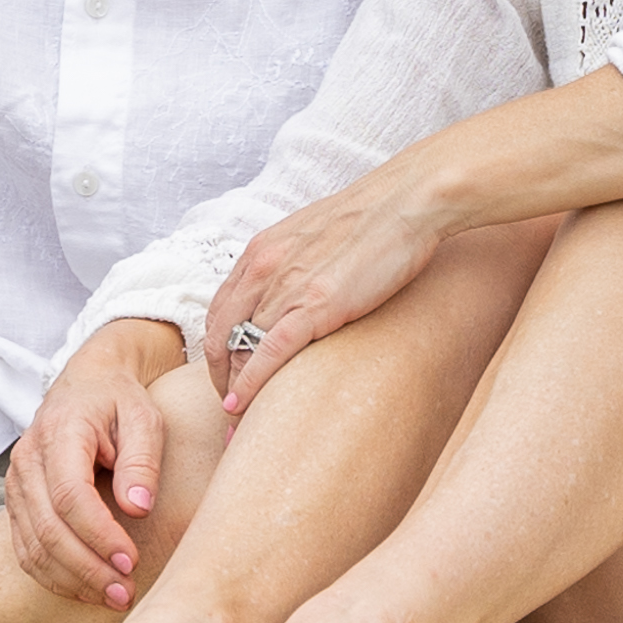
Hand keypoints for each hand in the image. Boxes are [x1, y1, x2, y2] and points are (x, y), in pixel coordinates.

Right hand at [6, 319, 182, 607]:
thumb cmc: (119, 400)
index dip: (99, 534)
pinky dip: (54, 576)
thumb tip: (137, 508)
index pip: (70, 494)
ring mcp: (17, 483)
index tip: (130, 560)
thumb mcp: (144, 417)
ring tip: (113, 598)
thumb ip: (142, 459)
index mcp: (61, 432)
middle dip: (87, 568)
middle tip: (125, 591)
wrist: (87, 384)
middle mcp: (29, 459)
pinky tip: (87, 590)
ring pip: (33, 545)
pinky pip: (27, 549)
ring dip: (72, 580)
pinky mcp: (18, 502)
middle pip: (48, 527)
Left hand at [205, 137, 453, 413]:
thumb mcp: (315, 238)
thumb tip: (296, 292)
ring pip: (239, 347)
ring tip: (234, 422)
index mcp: (261, 251)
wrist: (407, 201)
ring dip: (231, 388)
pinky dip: (250, 383)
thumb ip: (295, 265)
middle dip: (217, 375)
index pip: (220, 309)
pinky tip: (241, 406)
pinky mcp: (314, 304)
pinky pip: (268, 352)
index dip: (216, 348)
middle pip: (220, 333)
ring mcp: (286, 286)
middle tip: (227, 407)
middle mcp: (262, 268)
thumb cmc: (372, 219)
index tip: (225, 374)